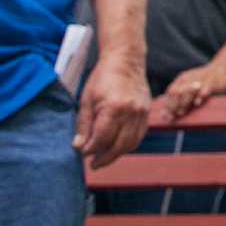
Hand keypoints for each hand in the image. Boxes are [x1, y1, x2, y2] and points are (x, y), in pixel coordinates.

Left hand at [74, 54, 150, 168]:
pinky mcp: (147, 113)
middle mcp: (131, 113)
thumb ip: (84, 125)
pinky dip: (128, 145)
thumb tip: (79, 147)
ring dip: (117, 154)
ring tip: (104, 158)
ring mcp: (142, 113)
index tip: (82, 153)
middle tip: (93, 165)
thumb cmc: (103, 78)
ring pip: (131, 144)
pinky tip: (117, 147)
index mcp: (114, 108)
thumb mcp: (87, 100)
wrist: (126, 61)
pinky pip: (139, 136)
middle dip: (105, 158)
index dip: (90, 150)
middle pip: (119, 146)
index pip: (101, 139)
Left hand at [157, 61, 225, 119]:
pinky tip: (197, 103)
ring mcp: (201, 79)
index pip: (171, 91)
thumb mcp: (191, 85)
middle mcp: (190, 77)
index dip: (168, 103)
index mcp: (183, 78)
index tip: (167, 115)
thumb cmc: (205, 81)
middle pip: (178, 92)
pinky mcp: (212, 82)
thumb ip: (181, 97)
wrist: (223, 68)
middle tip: (174, 115)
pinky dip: (199, 96)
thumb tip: (168, 114)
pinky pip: (204, 89)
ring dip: (184, 103)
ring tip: (182, 112)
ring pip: (189, 91)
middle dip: (174, 105)